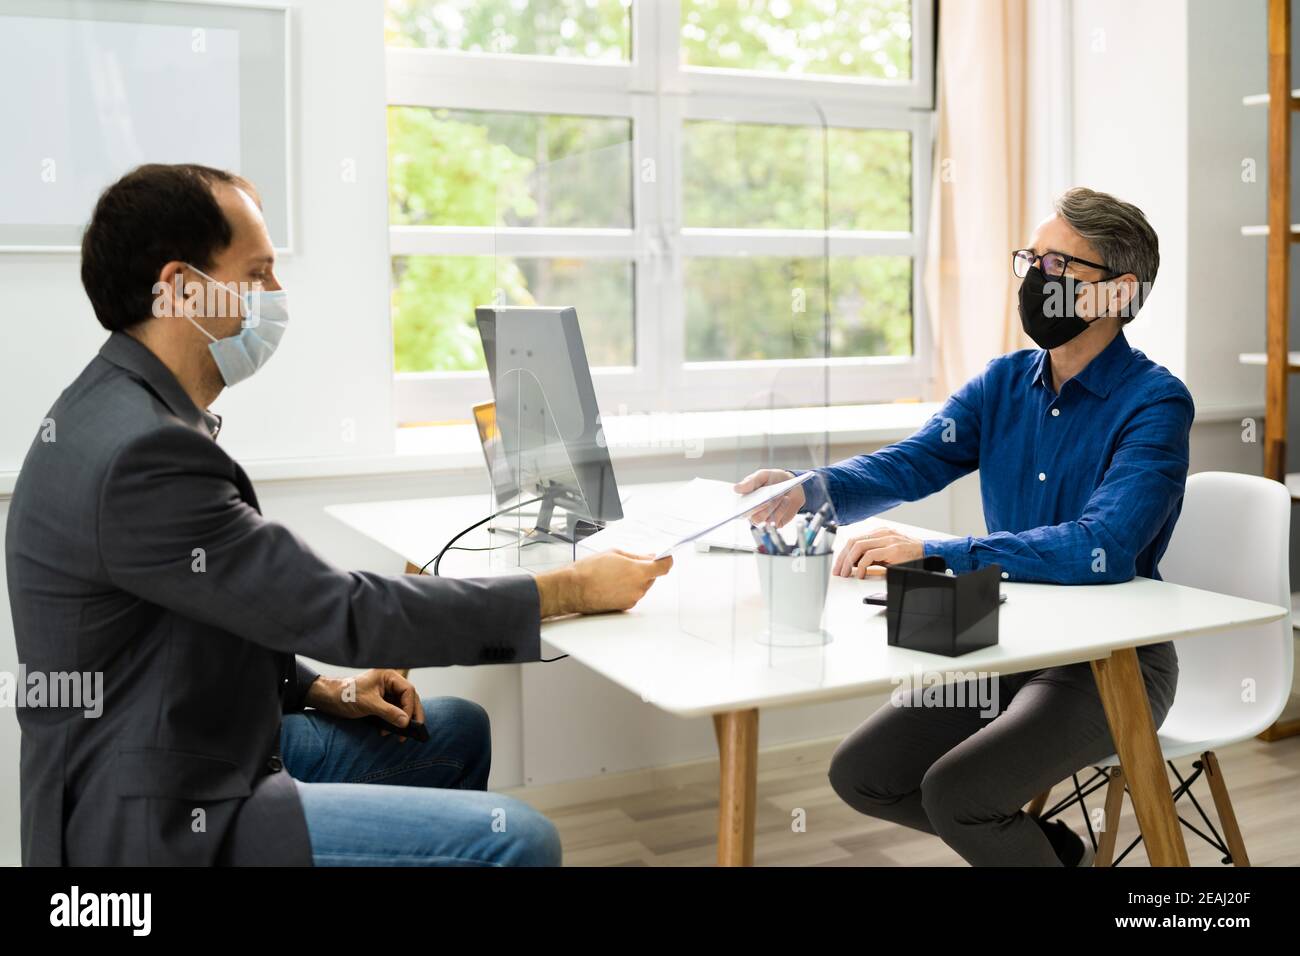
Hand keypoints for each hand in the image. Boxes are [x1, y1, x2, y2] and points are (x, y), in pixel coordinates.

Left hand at [304, 668, 425, 740]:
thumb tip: (405, 722)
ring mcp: (386, 692)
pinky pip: (393, 711)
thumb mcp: (369, 704)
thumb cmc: (346, 695)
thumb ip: (389, 712)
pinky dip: (392, 721)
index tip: (406, 722)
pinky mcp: (382, 701)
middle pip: (409, 698)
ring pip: (402, 706)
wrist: (329, 699)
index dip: (409, 707)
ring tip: (399, 735)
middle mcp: (390, 682)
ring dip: (401, 720)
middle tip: (414, 730)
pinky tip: (387, 731)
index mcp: (389, 676)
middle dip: (410, 715)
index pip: (408, 691)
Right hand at [536, 550, 672, 617]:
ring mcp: (632, 599)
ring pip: (642, 586)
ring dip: (634, 579)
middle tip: (628, 563)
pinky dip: (626, 588)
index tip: (665, 556)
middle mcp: (639, 588)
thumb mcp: (615, 553)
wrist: (573, 589)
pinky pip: (632, 594)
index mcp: (639, 572)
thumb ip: (637, 556)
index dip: (666, 560)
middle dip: (645, 569)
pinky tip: (611, 583)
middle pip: (652, 577)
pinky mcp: (625, 607)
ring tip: (614, 574)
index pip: (664, 567)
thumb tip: (649, 557)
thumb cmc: (589, 570)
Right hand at [733, 469, 803, 526]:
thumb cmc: (773, 480)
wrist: (793, 486)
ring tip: (780, 495)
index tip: (747, 504)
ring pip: (765, 520)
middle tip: (768, 498)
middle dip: (761, 508)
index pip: (739, 510)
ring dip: (773, 508)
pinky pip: (777, 521)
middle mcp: (753, 514)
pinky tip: (786, 499)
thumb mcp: (762, 476)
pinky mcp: (777, 523)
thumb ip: (750, 482)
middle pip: (754, 517)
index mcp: (745, 502)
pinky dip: (782, 509)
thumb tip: (735, 489)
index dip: (741, 510)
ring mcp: (765, 519)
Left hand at [833, 528, 924, 577]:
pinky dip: (861, 566)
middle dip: (842, 558)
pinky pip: (870, 555)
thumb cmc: (909, 555)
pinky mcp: (893, 549)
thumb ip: (872, 556)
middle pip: (853, 541)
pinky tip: (860, 574)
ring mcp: (887, 539)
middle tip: (838, 571)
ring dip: (848, 562)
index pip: (854, 539)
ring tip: (846, 574)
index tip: (838, 565)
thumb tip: (854, 566)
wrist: (930, 554)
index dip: (843, 553)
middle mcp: (882, 533)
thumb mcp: (887, 554)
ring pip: (858, 546)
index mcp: (879, 532)